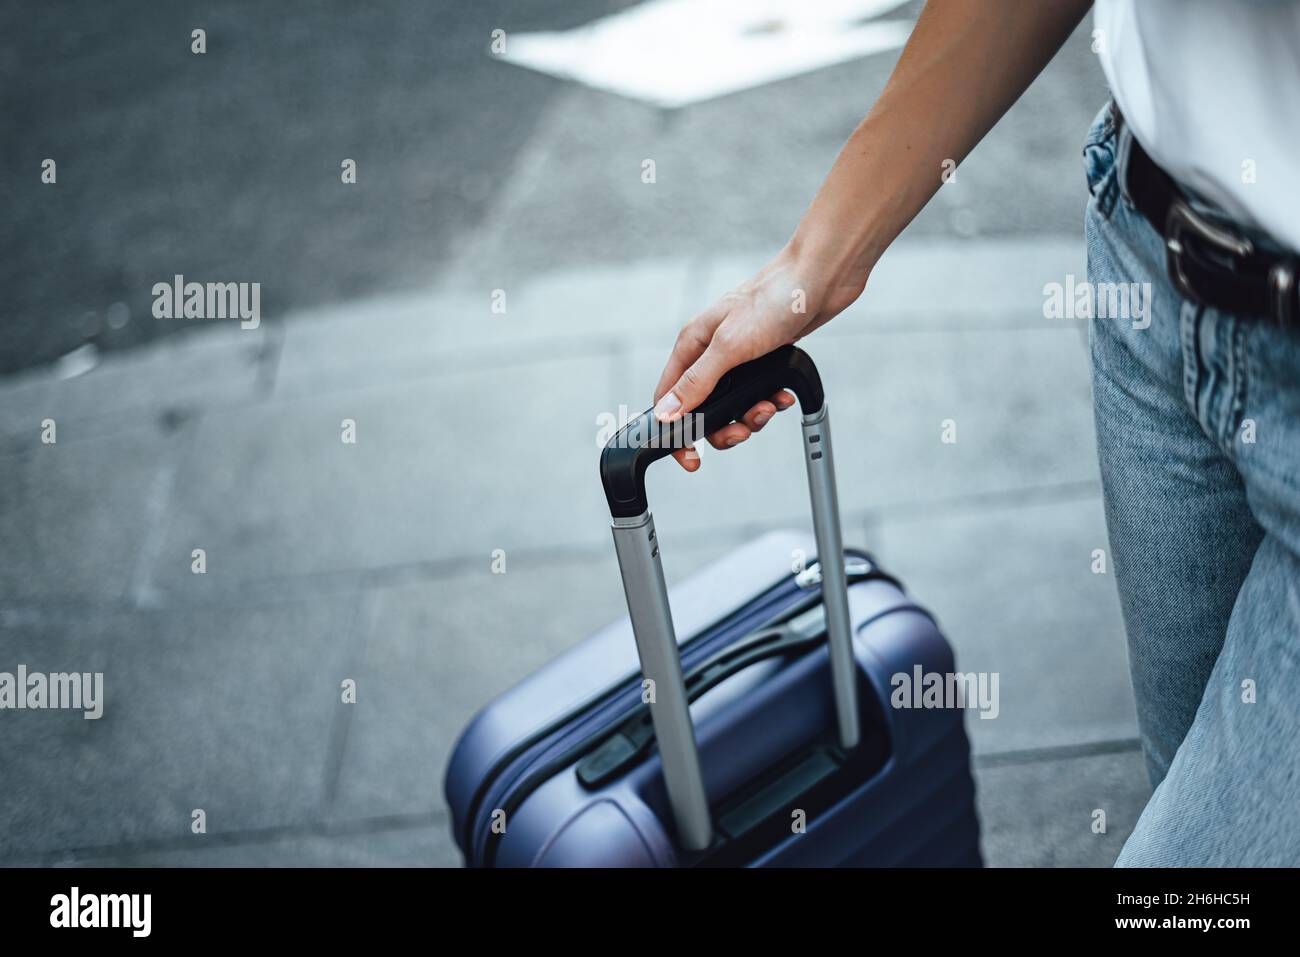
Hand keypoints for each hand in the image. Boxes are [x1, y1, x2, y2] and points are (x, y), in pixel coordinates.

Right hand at [651, 245, 864, 470]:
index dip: (675, 431)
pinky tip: (783, 394)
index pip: (668, 397)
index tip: (692, 457)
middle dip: (723, 428)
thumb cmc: (774, 299)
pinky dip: (770, 401)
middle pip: (702, 408)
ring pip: (733, 404)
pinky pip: (759, 393)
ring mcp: (738, 356)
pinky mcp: (763, 358)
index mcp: (692, 345)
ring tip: (769, 407)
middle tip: (743, 431)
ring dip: (751, 415)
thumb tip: (667, 413)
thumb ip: (698, 381)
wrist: (821, 277)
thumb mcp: (730, 346)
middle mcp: (710, 351)